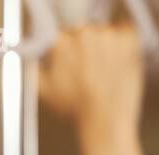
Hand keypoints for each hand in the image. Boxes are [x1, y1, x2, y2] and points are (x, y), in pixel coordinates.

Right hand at [39, 24, 146, 154]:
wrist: (105, 119)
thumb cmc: (73, 108)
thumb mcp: (42, 91)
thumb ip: (32, 69)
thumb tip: (29, 58)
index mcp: (61, 43)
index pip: (61, 36)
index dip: (65, 51)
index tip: (69, 63)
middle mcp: (84, 33)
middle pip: (83, 32)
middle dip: (84, 47)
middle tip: (86, 69)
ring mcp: (109, 35)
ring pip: (104, 33)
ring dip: (104, 46)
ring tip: (103, 70)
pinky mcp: (129, 40)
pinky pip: (125, 33)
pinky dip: (123, 45)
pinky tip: (117, 64)